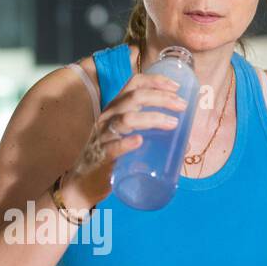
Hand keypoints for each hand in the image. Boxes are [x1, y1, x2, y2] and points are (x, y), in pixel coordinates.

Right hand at [61, 72, 185, 210]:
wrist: (82, 185)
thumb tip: (185, 141)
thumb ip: (151, 135)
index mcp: (115, 109)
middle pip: (135, 97)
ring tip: (173, 123)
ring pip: (126, 119)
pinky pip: (112, 148)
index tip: (177, 87)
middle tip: (182, 106)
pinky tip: (139, 142)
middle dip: (161, 98)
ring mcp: (102, 137)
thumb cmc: (109, 158)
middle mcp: (107, 117)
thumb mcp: (127, 137)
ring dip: (152, 118)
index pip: (134, 84)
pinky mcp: (99, 158)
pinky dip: (126, 143)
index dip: (156, 81)